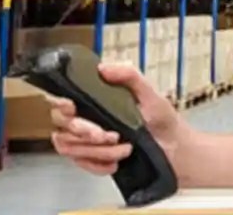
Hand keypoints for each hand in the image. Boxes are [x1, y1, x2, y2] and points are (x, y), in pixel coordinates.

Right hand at [48, 61, 186, 175]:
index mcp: (95, 98)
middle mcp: (84, 116)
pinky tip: (115, 163)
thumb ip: (129, 75)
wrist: (172, 147)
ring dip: (98, 151)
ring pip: (68, 146)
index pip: (62, 98)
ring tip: (126, 148)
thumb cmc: (161, 117)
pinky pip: (79, 164)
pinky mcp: (89, 158)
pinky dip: (97, 165)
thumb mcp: (149, 93)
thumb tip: (102, 68)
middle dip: (86, 132)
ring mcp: (84, 139)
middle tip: (114, 135)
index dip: (61, 104)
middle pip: (62, 124)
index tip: (73, 108)